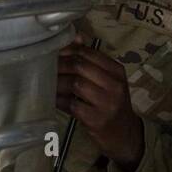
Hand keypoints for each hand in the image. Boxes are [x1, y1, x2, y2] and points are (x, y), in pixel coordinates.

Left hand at [57, 36, 143, 171]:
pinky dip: (59, 100)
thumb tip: (75, 37)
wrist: (125, 134)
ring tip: (46, 81)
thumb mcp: (110, 80)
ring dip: (57, 82)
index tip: (53, 51)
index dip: (68, 50)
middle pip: (80, 66)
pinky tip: (52, 98)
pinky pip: (71, 104)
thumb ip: (92, 61)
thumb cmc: (113, 103)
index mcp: (117, 71)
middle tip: (45, 66)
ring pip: (75, 84)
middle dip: (59, 64)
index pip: (89, 53)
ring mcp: (106, 103)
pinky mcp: (96, 119)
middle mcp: (114, 85)